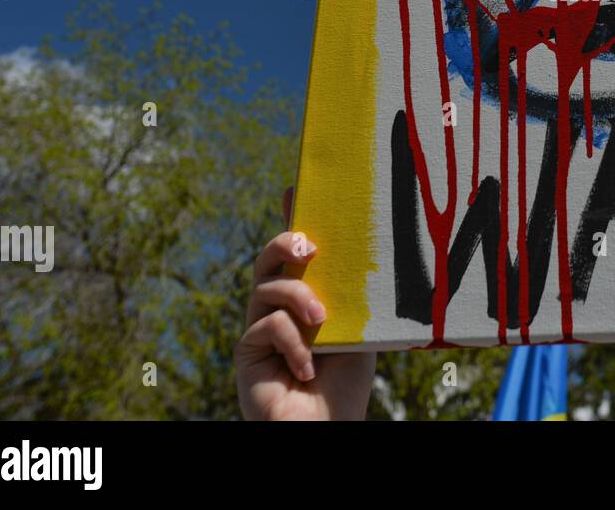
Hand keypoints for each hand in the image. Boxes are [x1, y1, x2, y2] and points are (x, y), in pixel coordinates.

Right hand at [235, 188, 376, 419]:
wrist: (327, 426)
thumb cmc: (346, 381)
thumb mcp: (358, 327)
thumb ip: (355, 294)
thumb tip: (368, 250)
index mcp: (307, 295)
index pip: (296, 252)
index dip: (292, 218)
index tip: (295, 188)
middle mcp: (279, 306)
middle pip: (269, 259)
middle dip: (285, 243)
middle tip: (307, 247)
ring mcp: (260, 327)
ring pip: (266, 287)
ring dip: (298, 298)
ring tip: (322, 320)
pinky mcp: (247, 351)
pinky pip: (266, 326)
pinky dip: (293, 343)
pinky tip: (307, 367)